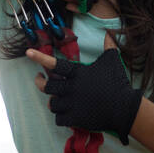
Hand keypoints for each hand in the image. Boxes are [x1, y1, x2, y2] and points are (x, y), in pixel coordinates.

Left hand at [27, 32, 142, 143]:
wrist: (125, 108)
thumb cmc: (118, 83)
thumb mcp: (113, 61)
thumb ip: (108, 47)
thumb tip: (109, 33)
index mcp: (78, 73)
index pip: (55, 64)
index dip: (40, 58)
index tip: (28, 53)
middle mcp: (71, 88)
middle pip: (47, 86)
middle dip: (41, 83)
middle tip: (40, 80)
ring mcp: (72, 104)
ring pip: (51, 104)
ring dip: (53, 102)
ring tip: (56, 100)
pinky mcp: (75, 118)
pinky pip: (58, 119)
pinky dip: (60, 117)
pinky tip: (65, 115)